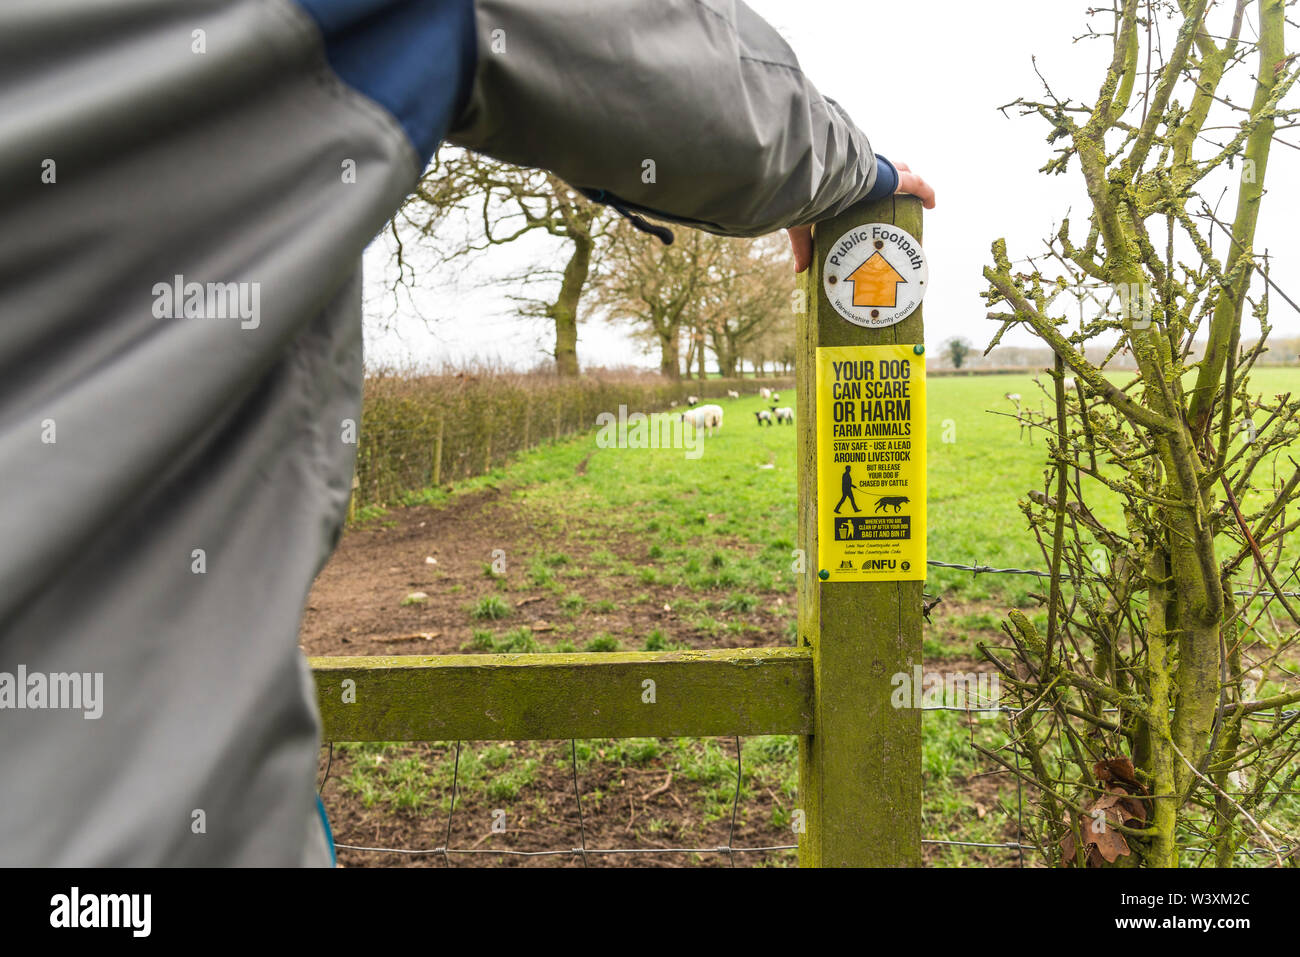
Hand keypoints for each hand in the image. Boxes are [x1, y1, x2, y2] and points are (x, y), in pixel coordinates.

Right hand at [786, 162, 935, 272]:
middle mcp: (866, 172)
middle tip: (895, 202)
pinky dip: (925, 192)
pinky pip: (916, 184)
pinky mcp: (894, 178)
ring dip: (910, 184)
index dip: (869, 187)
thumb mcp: (803, 222)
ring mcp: (882, 173)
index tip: (870, 201)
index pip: (861, 180)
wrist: (822, 177)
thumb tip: (800, 270)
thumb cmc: (808, 195)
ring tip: (916, 204)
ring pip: (903, 174)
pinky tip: (931, 204)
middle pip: (886, 172)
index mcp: (845, 180)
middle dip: (894, 181)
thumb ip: (804, 245)